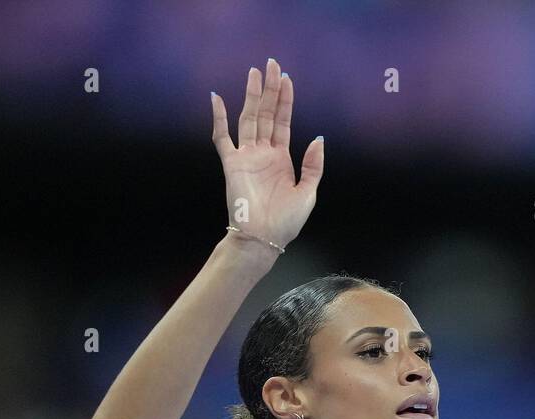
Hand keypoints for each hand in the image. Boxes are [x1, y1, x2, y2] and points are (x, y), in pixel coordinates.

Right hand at [212, 58, 323, 248]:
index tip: (286, 78)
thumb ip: (313, 165)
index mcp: (282, 159)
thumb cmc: (286, 221)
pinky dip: (219, 118)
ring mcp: (247, 157)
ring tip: (254, 73)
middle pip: (265, 114)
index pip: (283, 121)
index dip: (285, 100)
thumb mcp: (309, 192)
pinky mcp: (232, 164)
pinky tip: (216, 98)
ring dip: (251, 96)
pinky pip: (222, 138)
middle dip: (269, 89)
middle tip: (271, 64)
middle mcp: (263, 153)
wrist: (263, 239)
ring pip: (248, 119)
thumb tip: (318, 138)